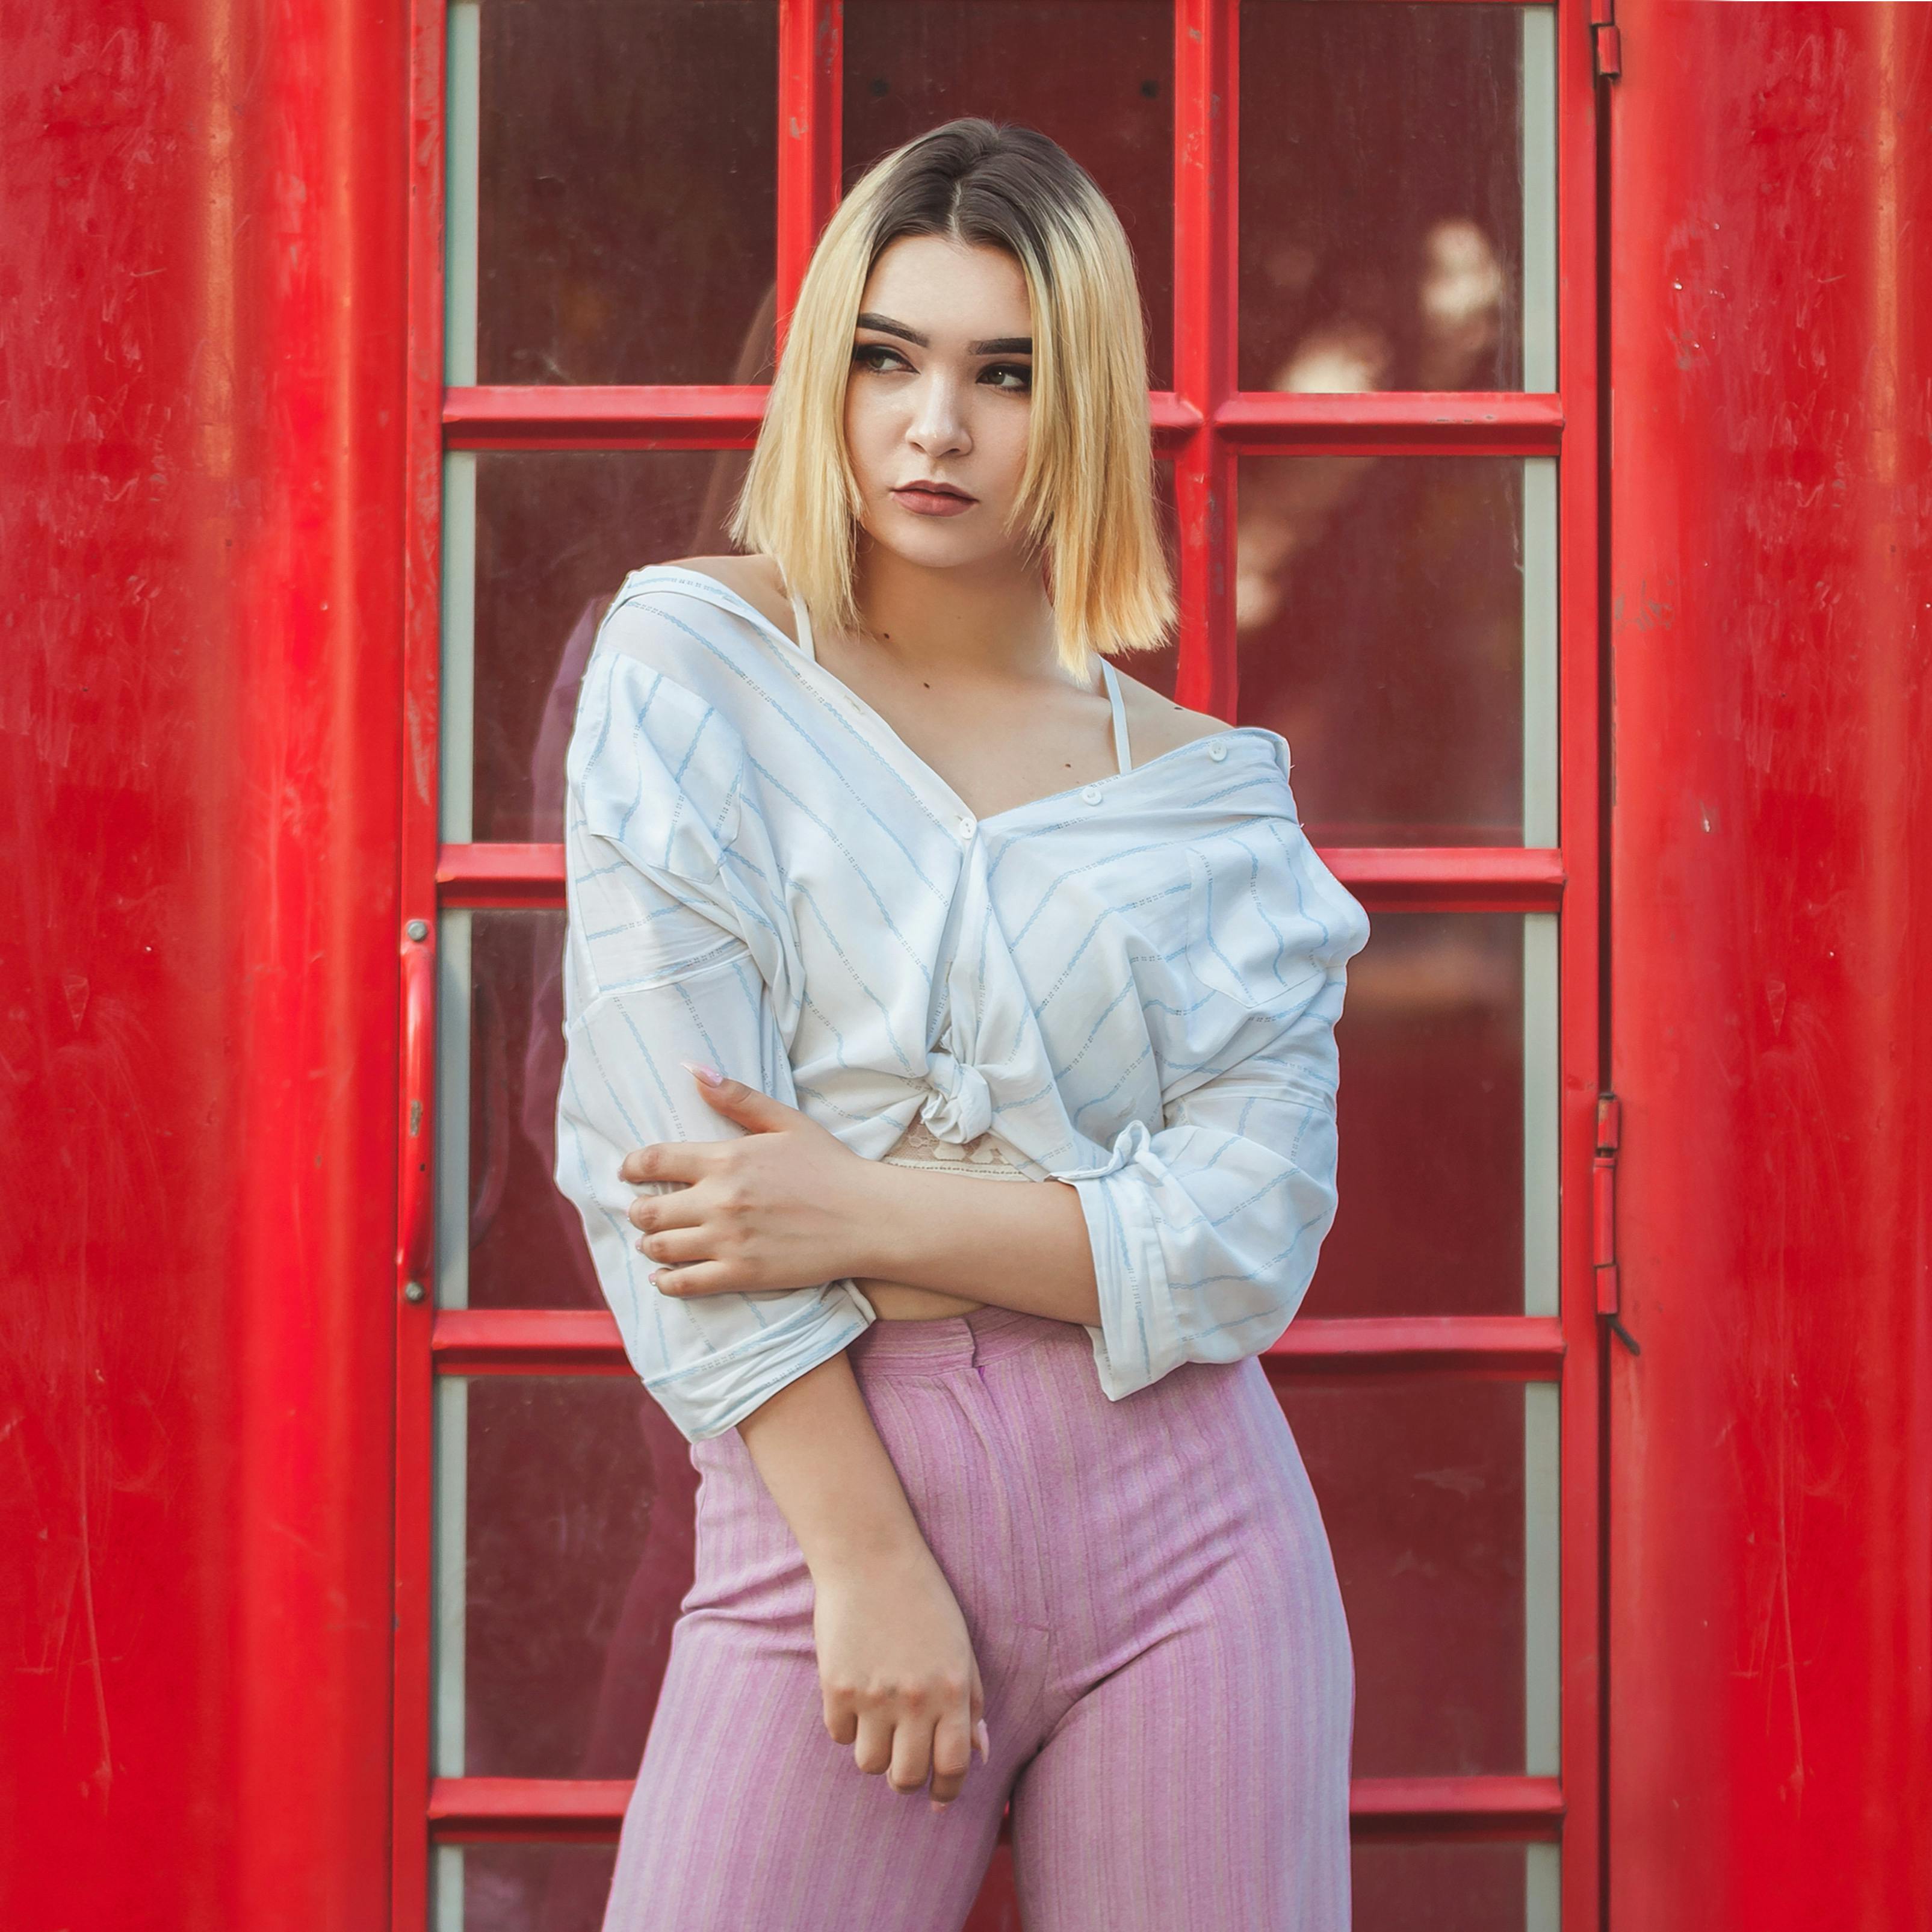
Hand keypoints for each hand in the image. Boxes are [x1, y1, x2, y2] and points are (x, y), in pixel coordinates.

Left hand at [620, 1063, 880, 1296]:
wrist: (867, 1217)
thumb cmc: (830, 1165)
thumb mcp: (786, 1121)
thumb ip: (737, 1097)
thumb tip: (692, 1069)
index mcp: (726, 1159)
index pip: (653, 1161)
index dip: (631, 1167)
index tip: (627, 1172)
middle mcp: (719, 1200)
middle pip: (647, 1210)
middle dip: (639, 1210)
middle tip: (645, 1211)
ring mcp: (728, 1240)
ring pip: (659, 1247)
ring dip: (649, 1243)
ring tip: (654, 1241)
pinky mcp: (741, 1273)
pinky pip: (683, 1283)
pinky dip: (665, 1281)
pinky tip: (663, 1277)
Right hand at [812, 1542, 991, 1808]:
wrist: (871, 1558)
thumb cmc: (924, 1601)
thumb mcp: (961, 1649)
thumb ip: (973, 1704)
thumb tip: (980, 1754)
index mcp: (952, 1689)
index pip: (953, 1766)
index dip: (946, 1791)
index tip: (938, 1797)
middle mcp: (915, 1698)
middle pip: (907, 1777)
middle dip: (906, 1779)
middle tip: (903, 1763)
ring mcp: (873, 1694)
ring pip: (870, 1764)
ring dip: (875, 1752)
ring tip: (877, 1720)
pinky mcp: (836, 1686)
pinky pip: (839, 1735)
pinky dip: (846, 1726)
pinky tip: (855, 1694)